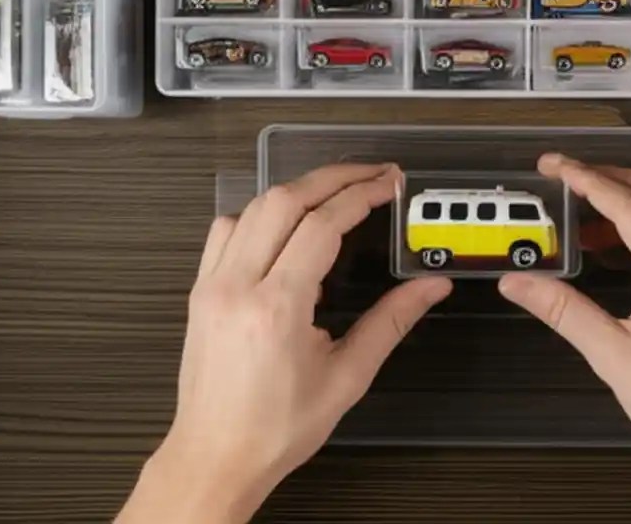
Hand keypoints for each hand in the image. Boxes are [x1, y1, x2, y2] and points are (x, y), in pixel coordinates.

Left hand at [118, 164, 451, 523]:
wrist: (217, 455)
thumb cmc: (275, 428)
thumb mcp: (348, 376)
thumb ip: (391, 321)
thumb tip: (430, 288)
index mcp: (277, 308)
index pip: (322, 225)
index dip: (360, 195)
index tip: (388, 184)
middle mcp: (237, 287)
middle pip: (284, 200)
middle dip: (333, 178)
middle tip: (371, 175)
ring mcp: (212, 285)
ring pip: (252, 208)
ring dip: (297, 191)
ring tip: (336, 191)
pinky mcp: (201, 291)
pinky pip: (225, 230)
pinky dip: (258, 213)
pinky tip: (285, 224)